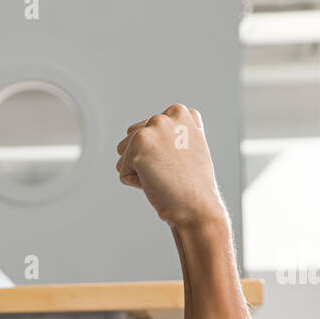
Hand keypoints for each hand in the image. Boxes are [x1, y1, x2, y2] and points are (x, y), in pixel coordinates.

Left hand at [114, 103, 226, 230]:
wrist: (198, 206)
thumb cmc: (192, 184)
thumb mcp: (189, 146)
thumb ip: (170, 131)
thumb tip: (142, 128)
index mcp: (179, 112)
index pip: (146, 132)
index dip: (159, 155)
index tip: (179, 163)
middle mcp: (165, 116)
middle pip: (131, 141)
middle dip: (145, 161)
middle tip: (170, 172)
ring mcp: (151, 129)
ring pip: (123, 154)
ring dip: (138, 170)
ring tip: (163, 176)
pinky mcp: (139, 146)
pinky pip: (122, 171)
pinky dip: (135, 182)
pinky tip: (156, 183)